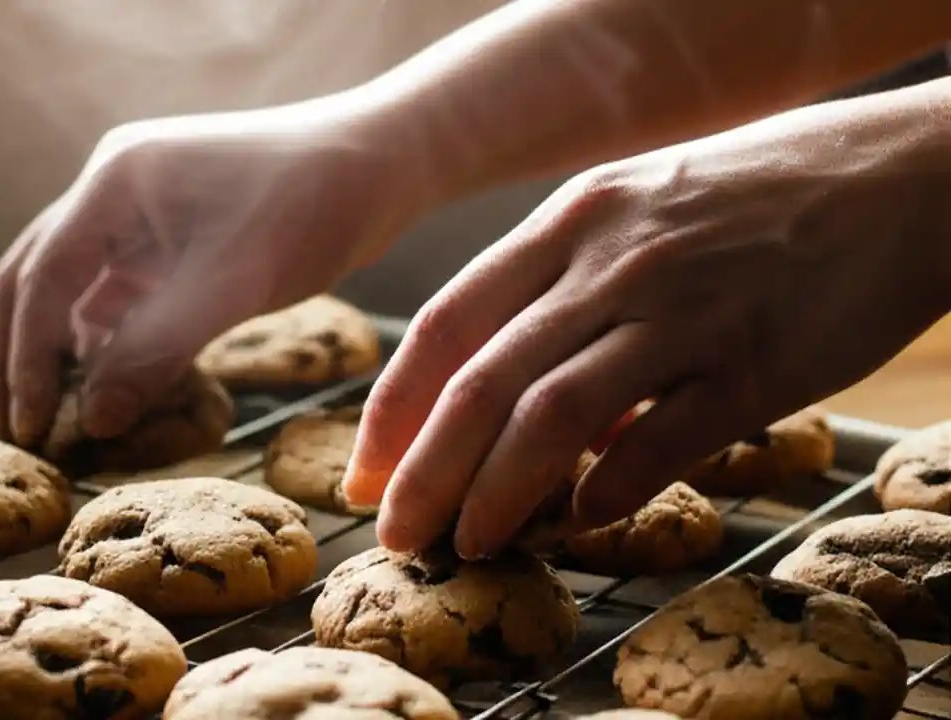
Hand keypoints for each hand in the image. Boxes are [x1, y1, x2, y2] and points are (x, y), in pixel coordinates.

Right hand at [0, 97, 429, 446]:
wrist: (381, 166)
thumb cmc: (308, 207)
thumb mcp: (228, 285)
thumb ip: (154, 352)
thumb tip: (93, 422)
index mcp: (111, 184)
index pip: (39, 279)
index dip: (26, 359)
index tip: (27, 427)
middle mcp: (114, 194)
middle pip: (36, 280)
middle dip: (17, 356)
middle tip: (8, 430)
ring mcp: (144, 215)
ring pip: (77, 292)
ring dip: (59, 353)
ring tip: (45, 421)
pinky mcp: (178, 240)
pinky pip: (124, 297)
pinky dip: (109, 344)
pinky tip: (105, 390)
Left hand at [342, 78, 950, 559]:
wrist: (904, 176)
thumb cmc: (758, 197)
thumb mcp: (640, 209)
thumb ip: (566, 291)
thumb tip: (509, 395)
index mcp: (572, 220)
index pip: (446, 324)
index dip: (393, 408)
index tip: (367, 470)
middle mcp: (612, 263)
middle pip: (481, 383)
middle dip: (424, 471)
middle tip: (397, 534)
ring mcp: (683, 312)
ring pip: (553, 415)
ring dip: (498, 491)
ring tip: (472, 544)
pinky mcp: (756, 364)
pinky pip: (661, 440)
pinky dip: (611, 488)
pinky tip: (584, 521)